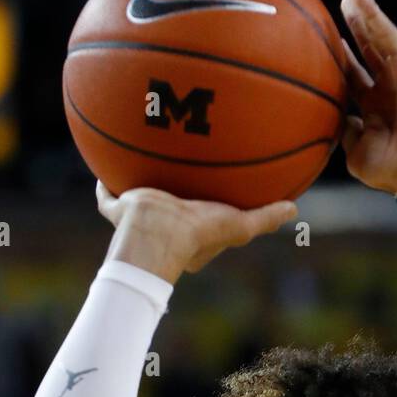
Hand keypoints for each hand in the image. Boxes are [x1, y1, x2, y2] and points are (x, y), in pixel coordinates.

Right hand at [96, 182, 297, 282]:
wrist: (157, 234)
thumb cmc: (199, 235)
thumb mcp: (239, 225)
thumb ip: (266, 218)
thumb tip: (294, 209)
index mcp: (190, 236)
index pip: (200, 220)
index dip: (206, 208)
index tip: (213, 193)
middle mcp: (165, 227)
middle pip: (169, 208)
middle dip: (173, 195)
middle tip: (179, 174)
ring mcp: (140, 219)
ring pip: (139, 201)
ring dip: (141, 186)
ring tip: (142, 161)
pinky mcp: (121, 209)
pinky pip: (108, 197)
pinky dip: (104, 186)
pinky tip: (102, 168)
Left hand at [339, 0, 396, 194]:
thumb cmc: (389, 169)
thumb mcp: (355, 151)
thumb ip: (344, 130)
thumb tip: (335, 117)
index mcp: (372, 104)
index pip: (353, 71)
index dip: (340, 51)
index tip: (322, 33)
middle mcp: (386, 86)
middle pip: (367, 45)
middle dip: (354, 20)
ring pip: (378, 35)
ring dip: (364, 9)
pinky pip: (388, 38)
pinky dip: (374, 17)